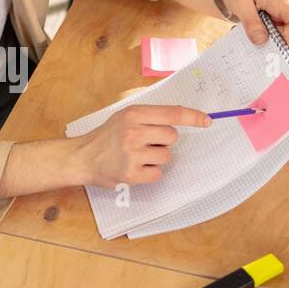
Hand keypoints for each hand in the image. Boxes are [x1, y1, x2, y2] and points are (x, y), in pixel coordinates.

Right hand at [75, 104, 210, 190]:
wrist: (82, 157)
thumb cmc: (106, 136)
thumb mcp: (124, 116)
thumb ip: (149, 116)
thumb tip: (180, 117)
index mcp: (134, 114)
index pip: (172, 113)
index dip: (193, 117)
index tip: (206, 121)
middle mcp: (134, 132)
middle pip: (172, 137)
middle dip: (164, 142)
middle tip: (146, 143)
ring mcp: (133, 154)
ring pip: (166, 157)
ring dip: (156, 158)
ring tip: (137, 156)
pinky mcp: (132, 174)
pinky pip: (157, 173)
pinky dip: (150, 172)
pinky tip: (135, 168)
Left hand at [206, 0, 288, 47]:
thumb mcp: (239, 3)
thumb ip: (251, 23)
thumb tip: (262, 41)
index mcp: (280, 0)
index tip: (270, 40)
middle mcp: (283, 6)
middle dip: (276, 40)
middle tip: (256, 39)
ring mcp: (278, 10)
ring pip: (282, 32)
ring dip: (267, 37)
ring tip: (250, 32)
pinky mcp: (271, 14)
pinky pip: (272, 29)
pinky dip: (262, 33)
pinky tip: (249, 29)